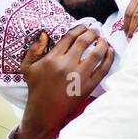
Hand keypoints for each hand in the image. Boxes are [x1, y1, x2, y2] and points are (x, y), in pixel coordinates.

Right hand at [16, 24, 113, 138]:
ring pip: (97, 53)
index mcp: (52, 58)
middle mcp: (67, 65)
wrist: (44, 112)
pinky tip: (110, 51)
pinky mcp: (88, 86)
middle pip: (85, 41)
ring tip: (103, 40)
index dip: (79, 28)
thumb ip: (33, 49)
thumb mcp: (27, 67)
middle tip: (95, 30)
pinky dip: (109, 58)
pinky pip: (103, 69)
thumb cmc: (36, 88)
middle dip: (92, 32)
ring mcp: (79, 76)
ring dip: (103, 43)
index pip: (70, 36)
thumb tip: (44, 34)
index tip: (84, 26)